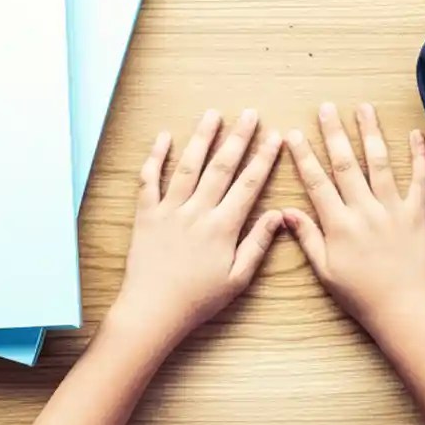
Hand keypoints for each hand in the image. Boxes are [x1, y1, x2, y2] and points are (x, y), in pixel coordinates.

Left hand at [112, 109, 283, 345]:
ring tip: (213, 114)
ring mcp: (169, 210)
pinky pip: (149, 180)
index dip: (263, 158)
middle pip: (221, 167)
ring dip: (202, 138)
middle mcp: (197, 212)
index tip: (275, 137)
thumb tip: (278, 216)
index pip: (248, 184)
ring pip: (188, 166)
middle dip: (238, 138)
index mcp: (222, 227)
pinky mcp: (146, 215)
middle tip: (249, 114)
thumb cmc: (198, 300)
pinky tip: (164, 136)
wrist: (153, 310)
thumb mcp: (237, 279)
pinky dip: (155, 156)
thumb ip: (257, 244)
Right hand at [284, 102, 424, 338]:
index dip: (304, 156)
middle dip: (334, 133)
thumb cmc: (361, 296)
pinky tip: (416, 134)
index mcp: (338, 225)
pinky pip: (420, 180)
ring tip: (364, 108)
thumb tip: (284, 212)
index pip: (316, 182)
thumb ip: (307, 238)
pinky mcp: (417, 214)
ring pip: (379, 163)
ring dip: (371, 133)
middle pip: (346, 164)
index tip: (294, 134)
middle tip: (326, 108)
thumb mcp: (325, 272)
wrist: (403, 310)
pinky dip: (419, 156)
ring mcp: (392, 210)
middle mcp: (364, 211)